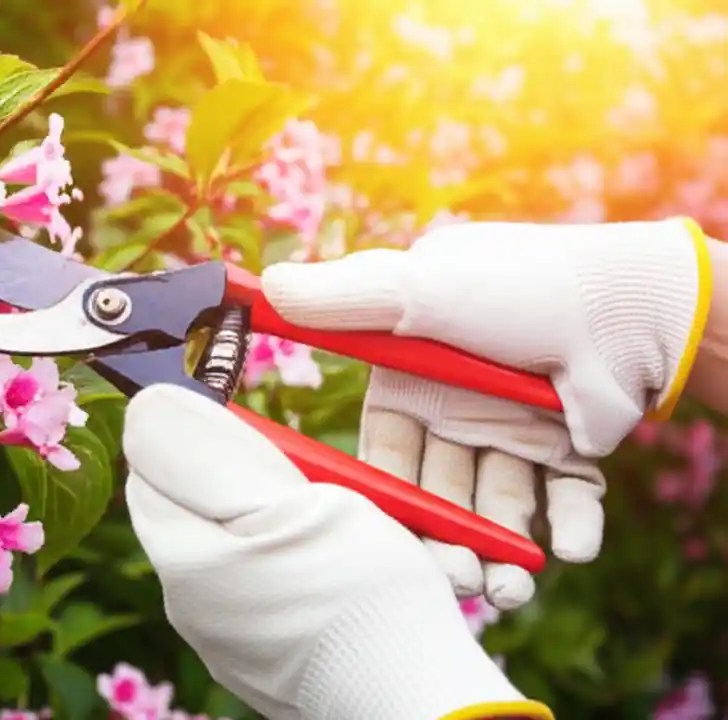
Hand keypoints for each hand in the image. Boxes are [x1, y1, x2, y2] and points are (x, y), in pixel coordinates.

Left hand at [123, 384, 550, 719]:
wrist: (416, 697)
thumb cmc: (359, 590)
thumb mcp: (289, 498)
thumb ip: (208, 453)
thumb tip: (147, 406)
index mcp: (178, 558)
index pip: (154, 464)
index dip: (205, 437)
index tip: (264, 445)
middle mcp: (185, 605)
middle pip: (197, 507)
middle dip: (247, 483)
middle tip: (309, 488)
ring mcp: (222, 641)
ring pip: (236, 549)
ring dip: (277, 526)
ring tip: (337, 533)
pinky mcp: (258, 665)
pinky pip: (262, 594)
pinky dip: (294, 573)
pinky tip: (338, 579)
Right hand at [261, 218, 710, 607]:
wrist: (630, 300)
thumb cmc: (516, 288)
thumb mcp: (418, 288)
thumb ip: (343, 300)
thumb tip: (263, 289)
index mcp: (412, 373)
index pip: (385, 450)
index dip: (382, 497)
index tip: (376, 541)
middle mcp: (458, 406)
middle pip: (437, 490)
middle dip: (443, 539)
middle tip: (453, 578)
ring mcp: (516, 428)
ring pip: (496, 505)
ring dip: (500, 550)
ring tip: (508, 589)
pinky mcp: (571, 448)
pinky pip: (563, 500)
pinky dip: (567, 528)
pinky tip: (568, 552)